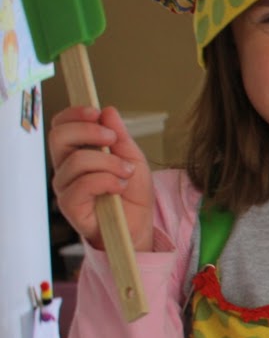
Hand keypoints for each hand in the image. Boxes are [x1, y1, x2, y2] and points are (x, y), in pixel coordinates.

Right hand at [47, 106, 154, 251]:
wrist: (139, 226)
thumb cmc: (132, 193)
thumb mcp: (132, 159)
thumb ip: (120, 137)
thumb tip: (108, 111)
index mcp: (76, 153)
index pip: (60, 126)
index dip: (74, 115)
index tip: (96, 112)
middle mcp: (65, 168)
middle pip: (59, 137)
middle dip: (89, 131)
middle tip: (112, 139)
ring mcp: (65, 187)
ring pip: (77, 160)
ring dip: (109, 162)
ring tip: (126, 172)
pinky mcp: (70, 206)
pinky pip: (82, 184)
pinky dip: (106, 180)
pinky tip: (119, 186)